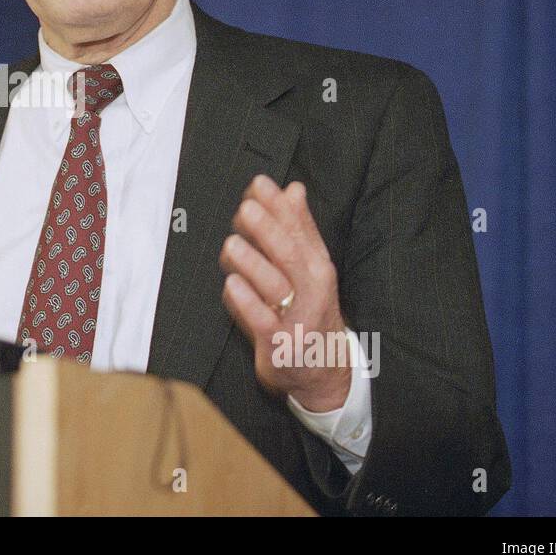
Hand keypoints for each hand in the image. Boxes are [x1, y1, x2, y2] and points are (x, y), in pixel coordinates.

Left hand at [219, 174, 350, 411]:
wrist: (324, 370)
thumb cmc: (309, 310)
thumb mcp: (310, 269)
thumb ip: (300, 228)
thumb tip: (293, 188)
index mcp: (317, 265)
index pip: (299, 230)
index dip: (278, 206)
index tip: (258, 184)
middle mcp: (311, 288)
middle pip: (289, 254)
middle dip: (267, 229)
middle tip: (245, 209)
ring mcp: (298, 316)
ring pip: (275, 285)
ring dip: (252, 263)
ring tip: (231, 244)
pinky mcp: (281, 343)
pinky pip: (263, 321)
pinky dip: (248, 303)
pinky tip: (231, 285)